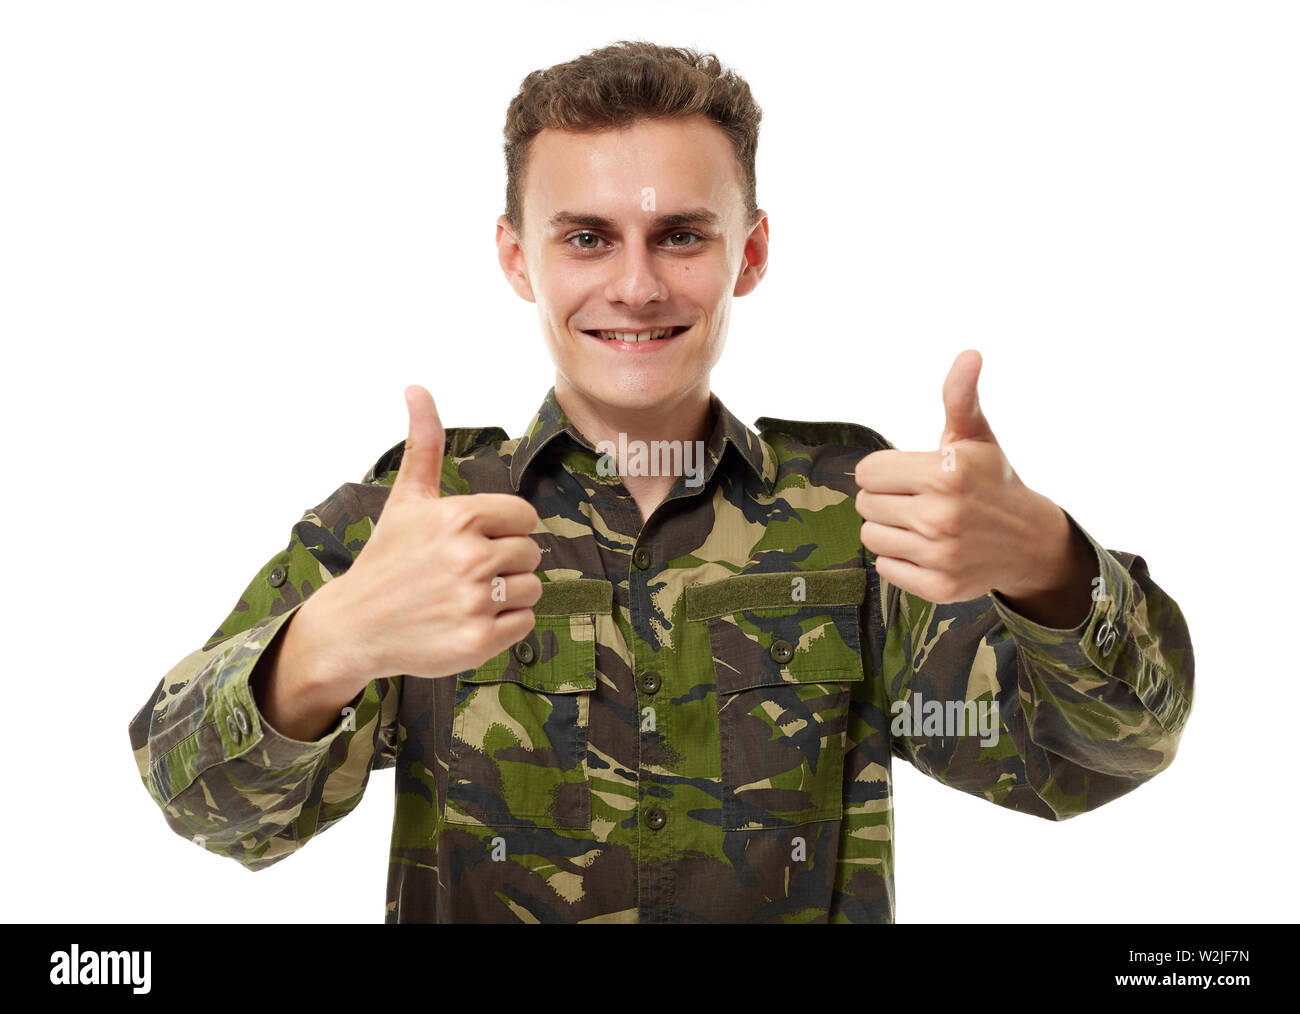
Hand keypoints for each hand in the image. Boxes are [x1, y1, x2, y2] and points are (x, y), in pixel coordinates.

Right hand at [316, 384, 542, 684]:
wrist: (355, 626)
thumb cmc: (388, 558)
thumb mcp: (406, 498)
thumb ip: (424, 444)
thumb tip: (417, 388)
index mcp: (460, 516)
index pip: (525, 517)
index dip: (504, 529)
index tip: (473, 540)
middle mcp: (469, 557)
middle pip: (531, 553)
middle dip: (504, 562)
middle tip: (464, 573)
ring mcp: (475, 601)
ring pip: (532, 589)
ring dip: (507, 595)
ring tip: (466, 596)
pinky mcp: (479, 641)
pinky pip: (525, 624)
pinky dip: (504, 626)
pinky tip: (468, 620)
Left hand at [853, 350, 1067, 604]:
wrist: (1030, 541)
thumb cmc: (991, 480)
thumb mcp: (975, 435)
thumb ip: (960, 395)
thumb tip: (970, 354)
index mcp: (945, 473)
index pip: (868, 472)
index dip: (886, 471)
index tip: (913, 474)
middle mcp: (942, 516)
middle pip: (865, 504)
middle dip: (887, 498)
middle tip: (920, 499)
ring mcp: (941, 555)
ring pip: (870, 536)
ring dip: (890, 529)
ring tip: (923, 524)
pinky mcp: (939, 587)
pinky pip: (885, 568)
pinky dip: (900, 559)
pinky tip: (928, 549)